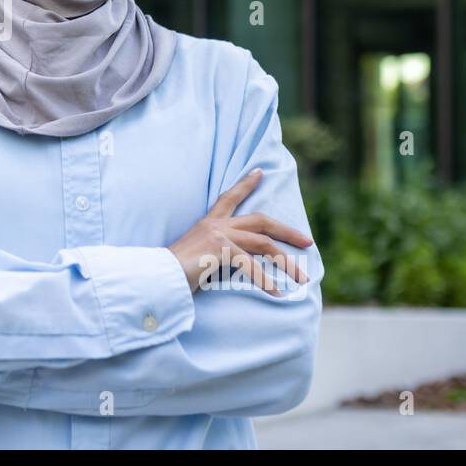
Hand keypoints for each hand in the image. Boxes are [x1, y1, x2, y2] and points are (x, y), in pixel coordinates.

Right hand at [168, 168, 312, 296]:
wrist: (158, 277)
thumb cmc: (175, 271)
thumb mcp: (199, 255)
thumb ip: (216, 253)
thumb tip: (235, 263)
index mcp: (209, 223)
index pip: (230, 197)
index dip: (246, 184)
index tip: (260, 172)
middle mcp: (216, 224)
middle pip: (261, 220)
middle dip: (287, 230)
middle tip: (307, 241)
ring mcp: (219, 235)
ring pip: (264, 243)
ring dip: (286, 262)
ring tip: (301, 279)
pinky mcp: (219, 250)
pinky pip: (250, 265)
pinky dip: (265, 281)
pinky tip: (275, 293)